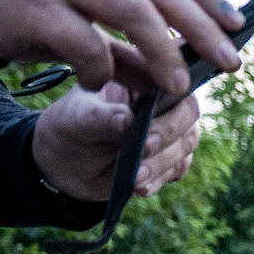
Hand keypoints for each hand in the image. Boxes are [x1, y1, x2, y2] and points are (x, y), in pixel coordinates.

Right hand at [0, 0, 240, 94]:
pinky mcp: (33, 7)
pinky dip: (101, 69)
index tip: (237, 24)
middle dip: (201, 25)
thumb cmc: (25, 7)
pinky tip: (101, 87)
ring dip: (163, 50)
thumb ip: (126, 38)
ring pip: (132, 8)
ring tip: (180, 85)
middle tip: (230, 61)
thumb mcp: (81, 13)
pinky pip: (84, 42)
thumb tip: (175, 72)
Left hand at [30, 47, 203, 202]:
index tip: (173, 90)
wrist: (65, 165)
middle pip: (187, 111)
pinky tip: (141, 186)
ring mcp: (172, 130)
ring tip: (135, 177)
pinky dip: (160, 178)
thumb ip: (101, 116)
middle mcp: (164, 100)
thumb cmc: (71, 127)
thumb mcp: (77, 118)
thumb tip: (127, 120)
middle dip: (168, 131)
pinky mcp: (172, 158)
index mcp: (142, 74)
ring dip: (162, 162)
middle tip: (145, 147)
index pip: (173, 66)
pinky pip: (178, 168)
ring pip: (185, 144)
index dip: (183, 74)